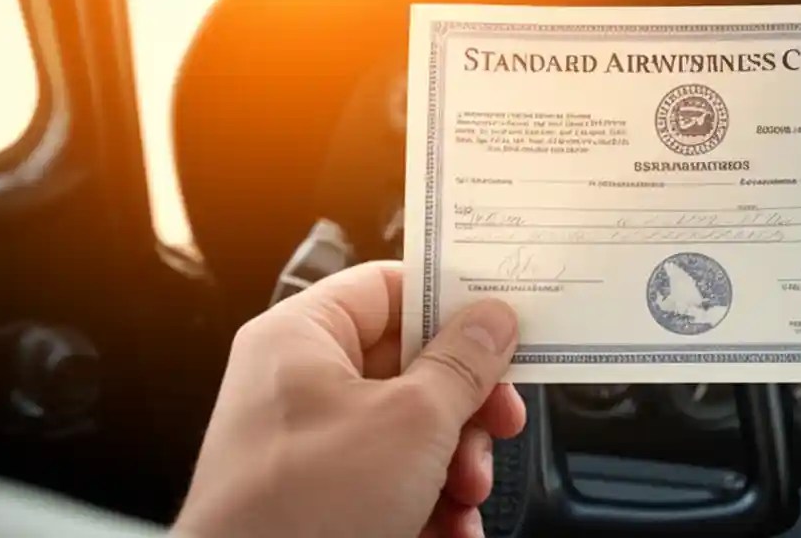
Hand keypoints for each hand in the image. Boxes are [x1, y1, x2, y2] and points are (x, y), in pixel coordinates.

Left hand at [173, 260, 524, 537]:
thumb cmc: (300, 512)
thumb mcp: (411, 423)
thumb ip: (462, 364)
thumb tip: (493, 319)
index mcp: (302, 338)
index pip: (387, 287)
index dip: (448, 302)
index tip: (501, 325)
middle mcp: (300, 383)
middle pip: (409, 363)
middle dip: (464, 404)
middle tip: (499, 420)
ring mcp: (309, 444)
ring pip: (409, 429)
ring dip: (455, 462)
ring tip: (467, 494)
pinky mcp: (319, 498)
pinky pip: (390, 479)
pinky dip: (428, 501)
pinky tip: (449, 528)